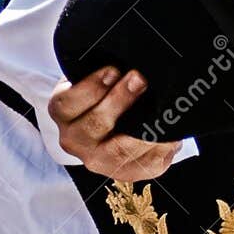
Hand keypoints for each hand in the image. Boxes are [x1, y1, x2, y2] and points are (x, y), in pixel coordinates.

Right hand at [48, 67, 180, 182]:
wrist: (116, 129)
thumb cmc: (103, 96)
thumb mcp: (93, 81)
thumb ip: (103, 74)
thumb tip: (129, 59)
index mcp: (62, 113)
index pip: (68, 103)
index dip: (90, 88)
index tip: (113, 70)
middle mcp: (74, 141)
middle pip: (95, 124)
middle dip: (119, 100)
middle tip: (139, 79)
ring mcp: (100, 161)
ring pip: (121, 149)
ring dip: (144, 128)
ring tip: (161, 110)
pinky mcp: (127, 173)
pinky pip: (146, 162)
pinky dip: (161, 145)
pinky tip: (171, 131)